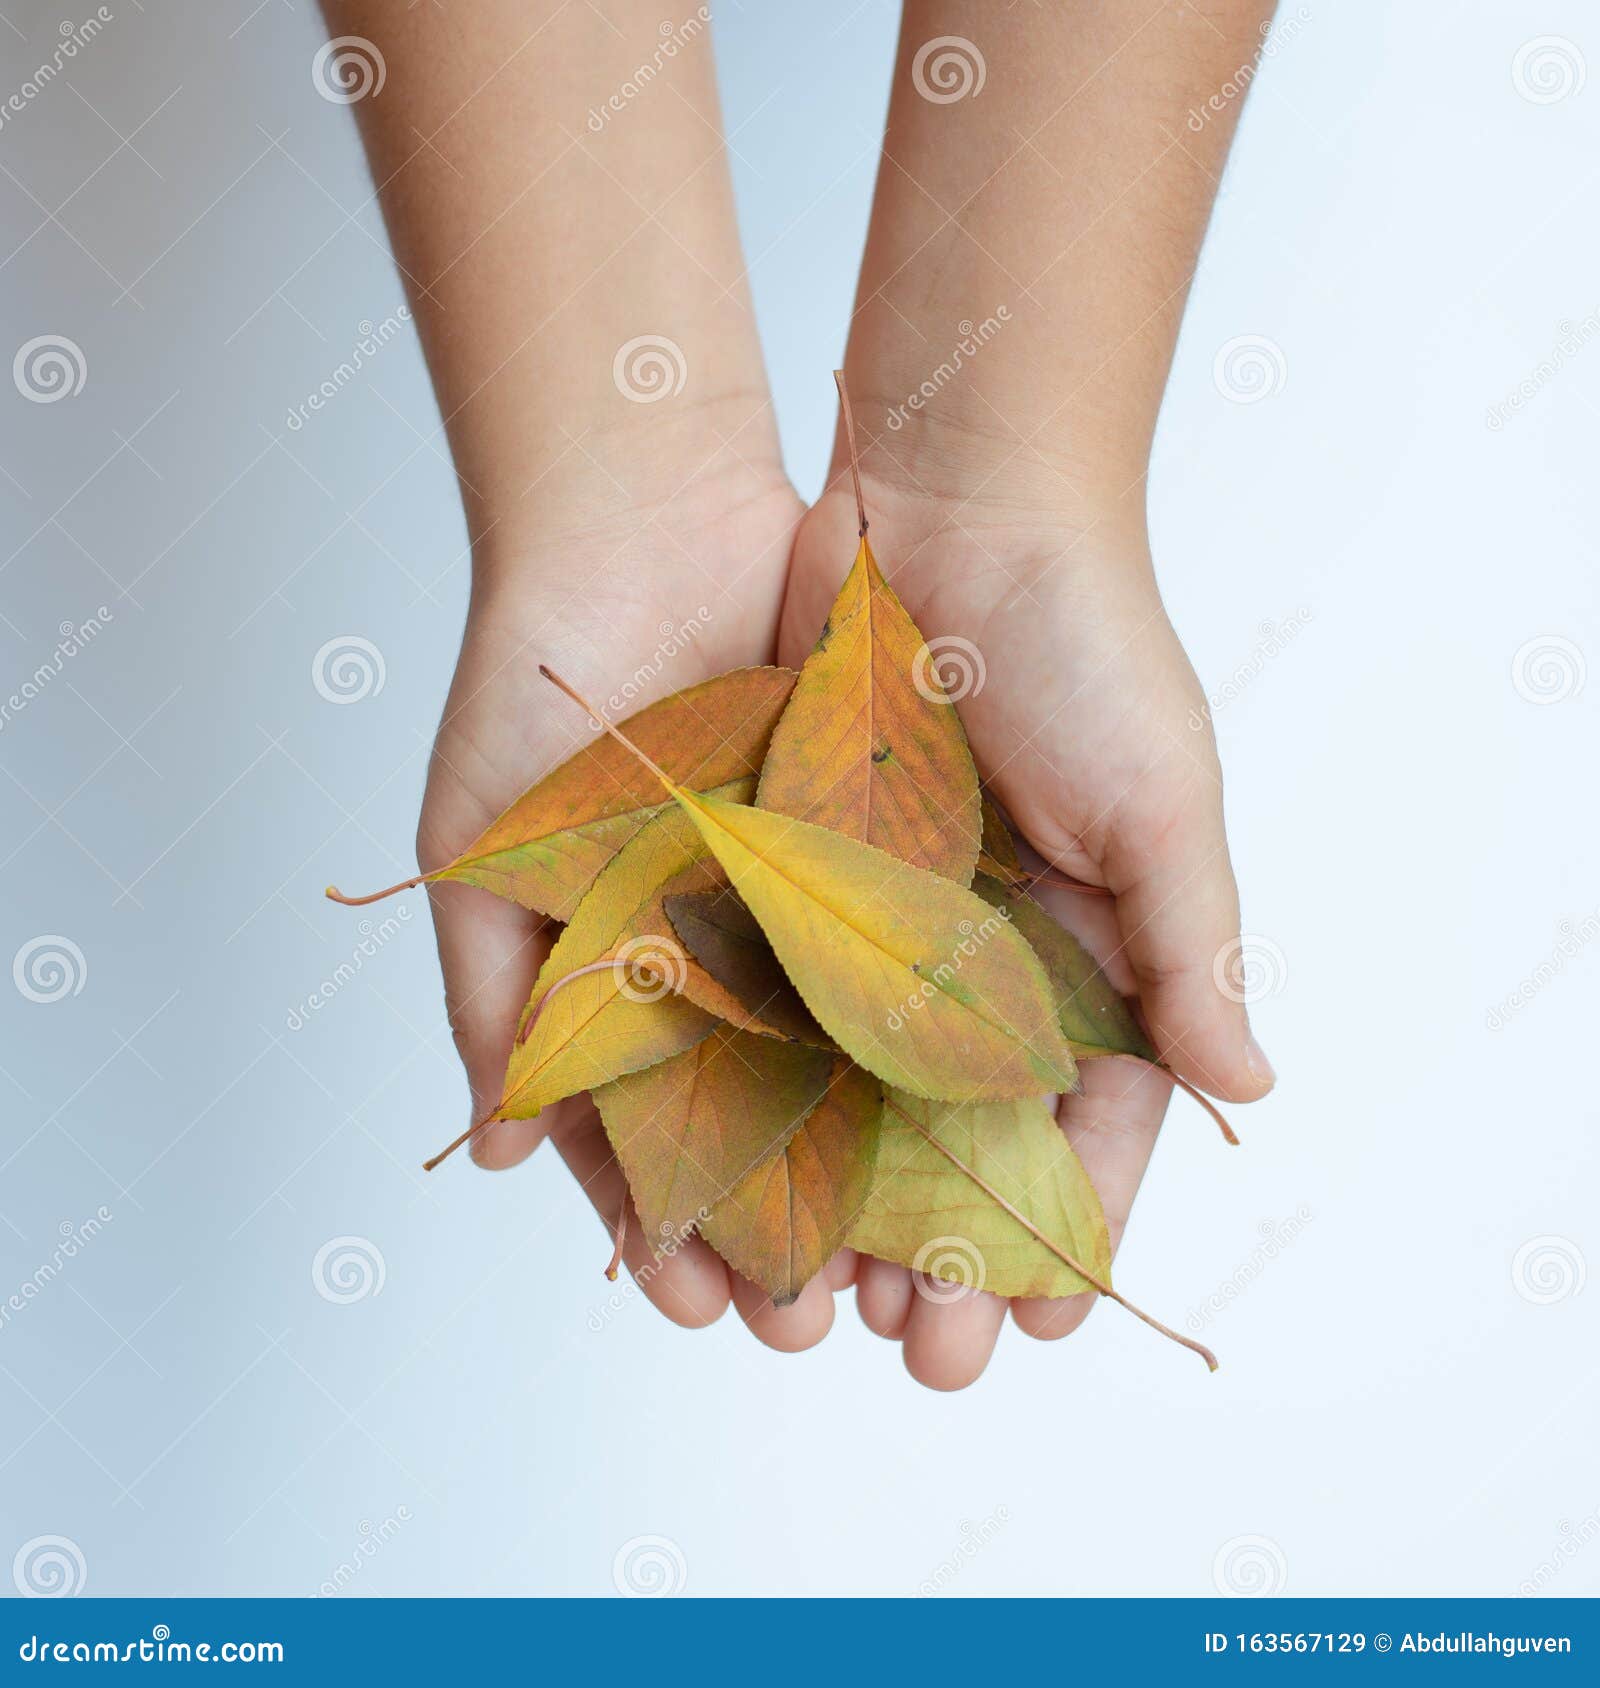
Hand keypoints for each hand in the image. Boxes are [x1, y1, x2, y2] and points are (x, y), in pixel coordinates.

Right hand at [417, 442, 872, 1341]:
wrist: (644, 511)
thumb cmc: (528, 682)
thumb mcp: (483, 858)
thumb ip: (491, 1007)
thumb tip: (503, 1156)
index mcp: (620, 977)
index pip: (650, 1139)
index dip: (674, 1227)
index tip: (701, 1309)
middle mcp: (722, 953)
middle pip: (765, 1125)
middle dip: (795, 1230)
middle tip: (821, 1323)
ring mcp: (807, 901)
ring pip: (854, 1066)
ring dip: (878, 1173)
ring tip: (907, 1272)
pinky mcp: (883, 842)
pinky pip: (920, 962)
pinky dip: (940, 1047)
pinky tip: (964, 1132)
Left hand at [781, 457, 1275, 1388]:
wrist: (948, 495)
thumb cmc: (1084, 637)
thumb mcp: (1162, 800)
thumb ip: (1194, 951)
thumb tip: (1246, 1093)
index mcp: (1089, 947)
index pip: (1086, 1123)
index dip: (1066, 1227)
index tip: (1031, 1326)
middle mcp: (981, 949)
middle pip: (958, 1137)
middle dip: (941, 1248)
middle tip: (911, 1355)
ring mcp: (878, 917)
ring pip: (853, 1098)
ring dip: (840, 1206)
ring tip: (814, 1307)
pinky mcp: (788, 871)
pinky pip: (768, 1006)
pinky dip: (757, 1098)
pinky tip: (736, 1183)